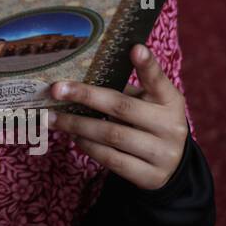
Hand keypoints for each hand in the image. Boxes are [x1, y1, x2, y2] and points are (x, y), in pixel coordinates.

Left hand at [47, 44, 189, 191]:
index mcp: (171, 102)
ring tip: (53, 118)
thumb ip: (124, 91)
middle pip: (123, 107)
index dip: (147, 65)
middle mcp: (171, 126)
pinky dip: (88, 145)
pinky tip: (73, 136)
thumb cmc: (150, 124)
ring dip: (77, 125)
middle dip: (86, 96)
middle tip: (56, 89)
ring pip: (112, 135)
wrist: (172, 167)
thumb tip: (77, 80)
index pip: (159, 81)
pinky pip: (111, 158)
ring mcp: (162, 153)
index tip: (134, 48)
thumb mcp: (148, 104)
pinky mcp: (150, 177)